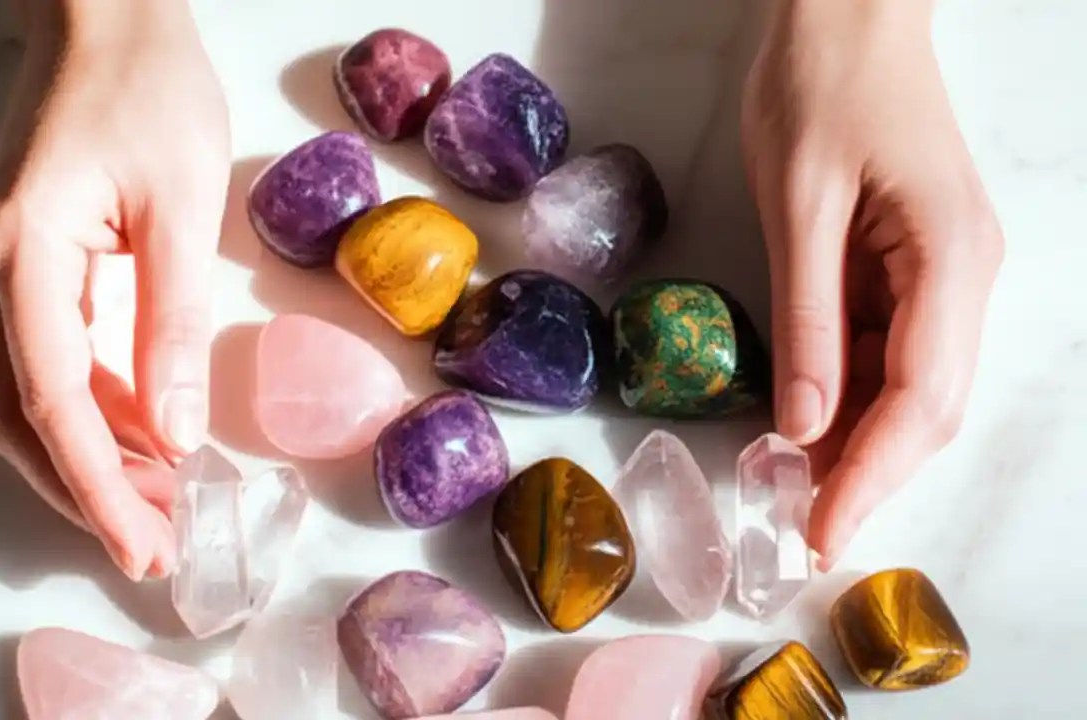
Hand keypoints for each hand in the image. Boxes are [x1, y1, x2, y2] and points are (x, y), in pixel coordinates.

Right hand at [0, 0, 229, 578]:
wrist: (107, 14)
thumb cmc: (148, 87)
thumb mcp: (180, 204)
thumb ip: (174, 322)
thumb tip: (176, 433)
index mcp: (20, 256)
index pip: (52, 402)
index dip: (96, 486)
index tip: (142, 546)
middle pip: (21, 417)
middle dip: (84, 492)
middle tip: (154, 549)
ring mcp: (1, 272)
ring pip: (28, 398)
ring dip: (86, 461)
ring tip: (157, 511)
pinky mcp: (29, 265)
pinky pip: (48, 361)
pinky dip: (92, 414)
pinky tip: (143, 442)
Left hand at [742, 0, 1002, 567]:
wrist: (846, 14)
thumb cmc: (820, 87)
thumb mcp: (799, 206)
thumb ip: (807, 318)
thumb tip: (803, 426)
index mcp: (950, 260)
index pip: (921, 401)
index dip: (872, 478)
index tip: (821, 534)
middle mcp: (965, 276)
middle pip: (927, 407)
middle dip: (867, 473)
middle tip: (799, 527)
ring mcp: (944, 271)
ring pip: (909, 386)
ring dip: (855, 440)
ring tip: (791, 487)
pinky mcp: (913, 263)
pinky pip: (887, 349)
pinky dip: (846, 392)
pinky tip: (803, 418)